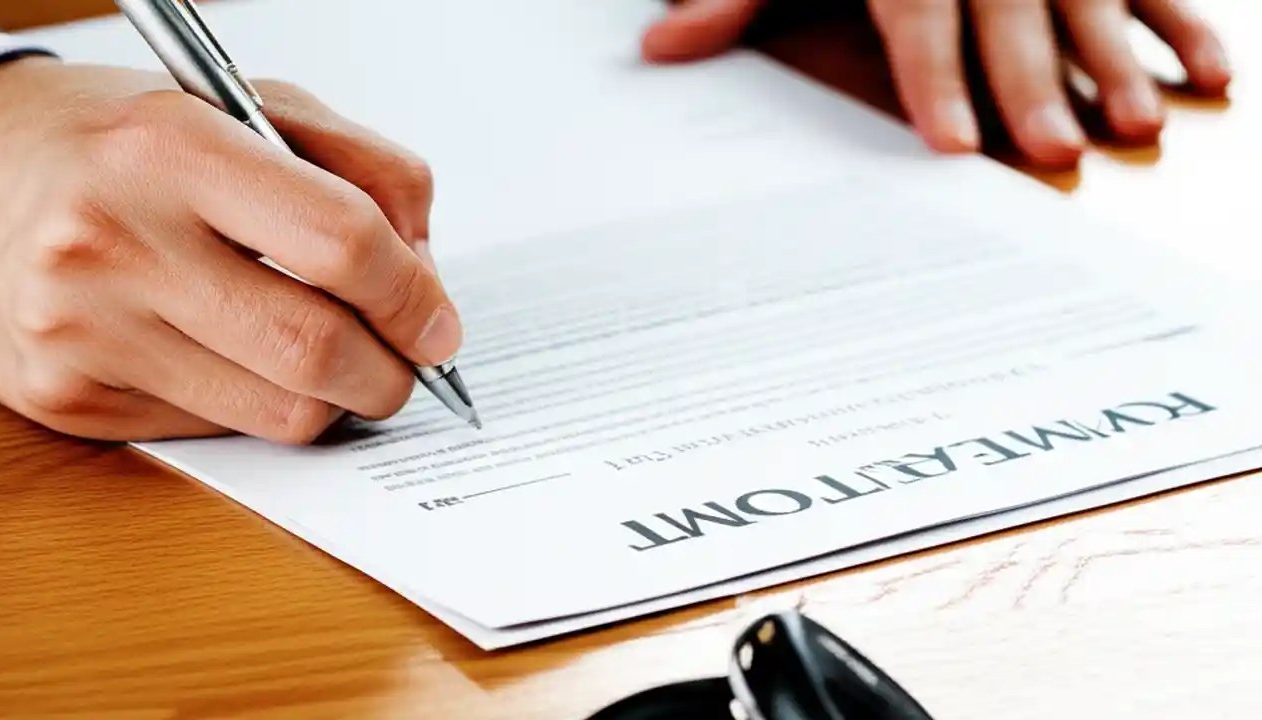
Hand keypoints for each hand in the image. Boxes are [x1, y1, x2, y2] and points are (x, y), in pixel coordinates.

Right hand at [0, 58, 459, 443]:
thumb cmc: (133, 142)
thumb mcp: (255, 109)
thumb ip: (367, 173)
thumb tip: (427, 279)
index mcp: (167, 147)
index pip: (341, 242)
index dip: (414, 296)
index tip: (439, 323)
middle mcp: (111, 240)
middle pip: (315, 349)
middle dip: (391, 371)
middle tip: (405, 360)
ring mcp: (81, 330)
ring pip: (280, 413)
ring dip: (335, 398)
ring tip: (327, 356)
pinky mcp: (69, 397)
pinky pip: (221, 431)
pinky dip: (261, 405)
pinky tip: (239, 357)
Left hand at [641, 0, 1232, 165]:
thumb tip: (661, 48)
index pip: (923, 11)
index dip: (938, 75)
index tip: (953, 141)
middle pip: (1014, 11)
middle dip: (1037, 81)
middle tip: (1057, 152)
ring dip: (1121, 57)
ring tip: (1141, 124)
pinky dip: (1182, 17)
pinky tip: (1213, 73)